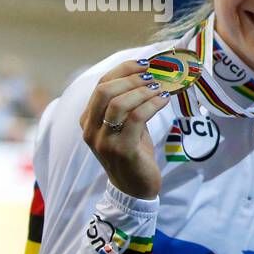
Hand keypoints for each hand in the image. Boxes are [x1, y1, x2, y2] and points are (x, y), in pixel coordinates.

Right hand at [79, 59, 173, 199]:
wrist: (134, 189)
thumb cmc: (133, 154)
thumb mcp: (127, 126)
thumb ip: (129, 105)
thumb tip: (149, 76)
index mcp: (88, 120)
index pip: (100, 85)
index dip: (123, 70)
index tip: (146, 63)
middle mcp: (90, 129)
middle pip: (104, 90)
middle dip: (132, 78)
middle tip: (156, 75)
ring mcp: (103, 141)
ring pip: (119, 103)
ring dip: (143, 90)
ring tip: (162, 87)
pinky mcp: (121, 150)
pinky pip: (135, 118)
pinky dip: (152, 105)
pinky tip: (165, 100)